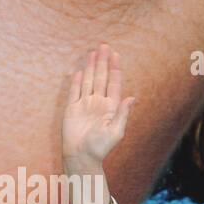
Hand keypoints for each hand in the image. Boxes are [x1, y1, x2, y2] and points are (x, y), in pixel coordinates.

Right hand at [61, 43, 136, 170]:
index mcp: (110, 107)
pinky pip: (73, 92)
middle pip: (100, 78)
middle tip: (104, 46)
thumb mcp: (116, 132)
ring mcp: (84, 105)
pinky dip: (76, 81)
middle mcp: (98, 103)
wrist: (81, 157)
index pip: (113, 83)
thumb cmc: (100, 148)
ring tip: (93, 53)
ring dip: (90, 67)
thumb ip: (123, 114)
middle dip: (102, 62)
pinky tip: (78, 71)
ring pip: (87, 81)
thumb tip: (132, 98)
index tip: (115, 55)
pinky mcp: (71, 109)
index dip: (115, 69)